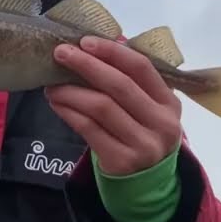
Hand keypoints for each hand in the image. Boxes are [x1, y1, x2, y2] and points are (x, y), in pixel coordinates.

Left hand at [45, 36, 182, 175]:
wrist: (145, 181)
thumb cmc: (140, 133)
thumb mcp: (146, 108)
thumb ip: (130, 80)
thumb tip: (105, 41)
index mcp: (169, 101)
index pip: (141, 68)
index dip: (112, 52)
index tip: (84, 41)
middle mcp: (161, 122)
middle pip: (119, 86)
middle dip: (86, 66)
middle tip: (60, 53)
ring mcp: (143, 143)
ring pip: (100, 107)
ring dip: (71, 91)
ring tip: (51, 84)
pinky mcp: (121, 160)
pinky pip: (88, 129)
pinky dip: (68, 112)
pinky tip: (56, 103)